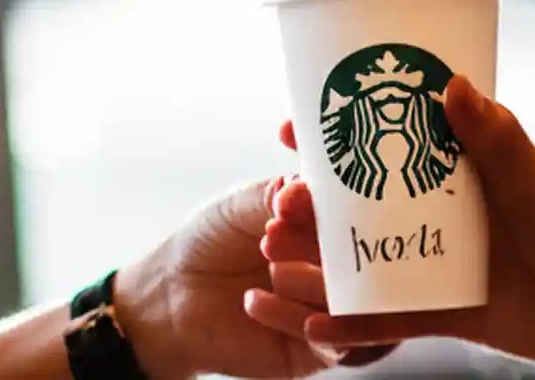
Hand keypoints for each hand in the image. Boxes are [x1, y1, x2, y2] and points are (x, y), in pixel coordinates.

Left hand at [113, 176, 387, 378]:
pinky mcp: (321, 349)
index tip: (302, 194)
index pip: (358, 211)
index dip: (341, 201)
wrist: (169, 299)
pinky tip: (254, 300)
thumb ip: (274, 197)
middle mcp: (339, 265)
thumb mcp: (239, 206)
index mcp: (330, 223)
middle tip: (279, 231)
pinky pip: (335, 341)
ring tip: (269, 266)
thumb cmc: (209, 241)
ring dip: (313, 280)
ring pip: (357, 299)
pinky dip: (297, 318)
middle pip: (365, 255)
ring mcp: (334, 307)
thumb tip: (302, 185)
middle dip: (325, 242)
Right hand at [257, 75, 534, 363]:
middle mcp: (444, 212)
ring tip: (271, 271)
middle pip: (364, 208)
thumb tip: (452, 82)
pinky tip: (312, 327)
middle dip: (313, 213)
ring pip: (368, 265)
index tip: (287, 130)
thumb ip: (495, 137)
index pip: (384, 142)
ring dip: (319, 269)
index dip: (336, 136)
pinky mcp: (453, 311)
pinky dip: (354, 323)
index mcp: (459, 169)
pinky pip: (392, 318)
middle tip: (270, 211)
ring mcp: (445, 263)